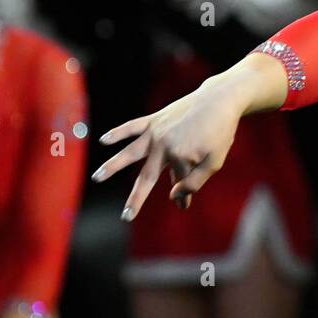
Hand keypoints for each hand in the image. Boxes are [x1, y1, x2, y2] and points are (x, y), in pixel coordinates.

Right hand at [92, 76, 249, 218]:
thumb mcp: (215, 161)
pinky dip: (118, 132)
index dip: (182, 197)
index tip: (184, 205)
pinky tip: (104, 139)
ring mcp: (156, 132)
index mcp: (180, 157)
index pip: (177, 185)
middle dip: (136, 199)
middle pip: (146, 177)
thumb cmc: (220, 133)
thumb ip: (195, 182)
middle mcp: (164, 146)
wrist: (218, 101)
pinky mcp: (154, 119)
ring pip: (130, 152)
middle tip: (125, 216)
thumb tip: (174, 196)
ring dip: (113, 165)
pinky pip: (132, 127)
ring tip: (97, 177)